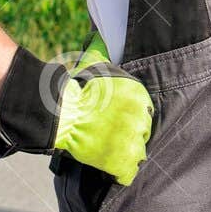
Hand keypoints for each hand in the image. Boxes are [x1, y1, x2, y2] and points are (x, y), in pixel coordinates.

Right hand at [55, 57, 154, 184]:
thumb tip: (101, 38)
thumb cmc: (78, 90)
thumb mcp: (98, 66)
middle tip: (114, 136)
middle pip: (143, 132)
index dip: (134, 118)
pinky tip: (113, 169)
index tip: (122, 121)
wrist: (63, 112)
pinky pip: (128, 173)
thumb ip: (107, 58)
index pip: (146, 112)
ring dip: (127, 154)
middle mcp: (142, 118)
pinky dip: (121, 173)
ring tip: (112, 152)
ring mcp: (132, 141)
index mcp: (140, 96)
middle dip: (131, 135)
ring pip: (138, 153)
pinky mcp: (121, 161)